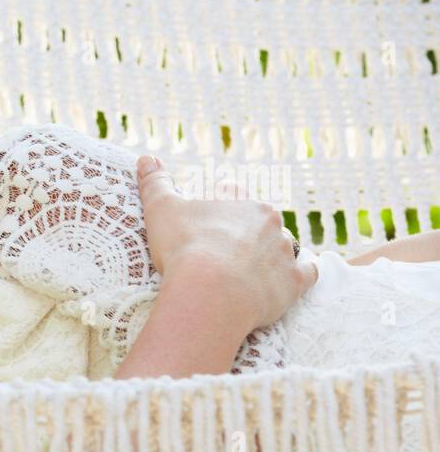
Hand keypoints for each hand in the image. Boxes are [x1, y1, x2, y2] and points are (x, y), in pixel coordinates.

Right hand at [137, 156, 317, 330]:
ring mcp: (285, 252)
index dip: (219, 211)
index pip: (235, 199)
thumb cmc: (184, 248)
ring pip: (284, 247)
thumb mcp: (161, 210)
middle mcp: (271, 223)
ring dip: (271, 255)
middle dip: (247, 234)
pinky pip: (307, 274)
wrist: (209, 292)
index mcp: (244, 203)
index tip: (206, 227)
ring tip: (251, 271)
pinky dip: (300, 275)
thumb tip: (146, 159)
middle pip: (262, 224)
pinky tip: (289, 280)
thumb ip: (155, 183)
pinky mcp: (293, 282)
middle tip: (224, 253)